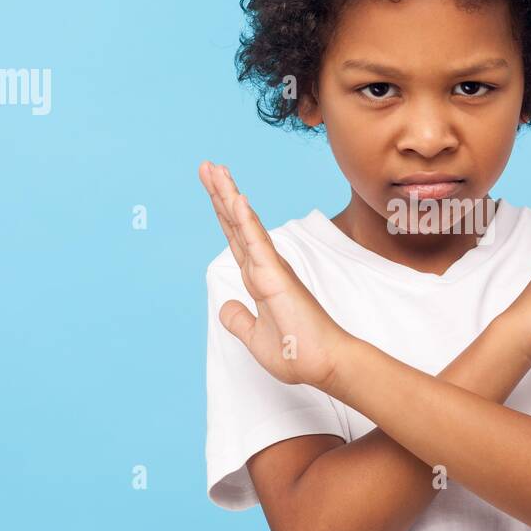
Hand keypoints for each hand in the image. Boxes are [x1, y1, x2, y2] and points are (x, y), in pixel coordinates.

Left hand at [199, 161, 351, 391]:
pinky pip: (257, 244)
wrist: (323, 364)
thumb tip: (225, 305)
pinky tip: (236, 199)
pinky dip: (246, 221)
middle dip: (220, 194)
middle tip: (207, 166)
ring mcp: (271, 269)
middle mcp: (265, 268)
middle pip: (237, 224)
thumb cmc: (299, 351)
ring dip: (229, 196)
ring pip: (245, 226)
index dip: (223, 213)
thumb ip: (239, 319)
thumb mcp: (255, 337)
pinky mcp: (277, 278)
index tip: (212, 188)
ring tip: (215, 170)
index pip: (236, 239)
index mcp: (260, 279)